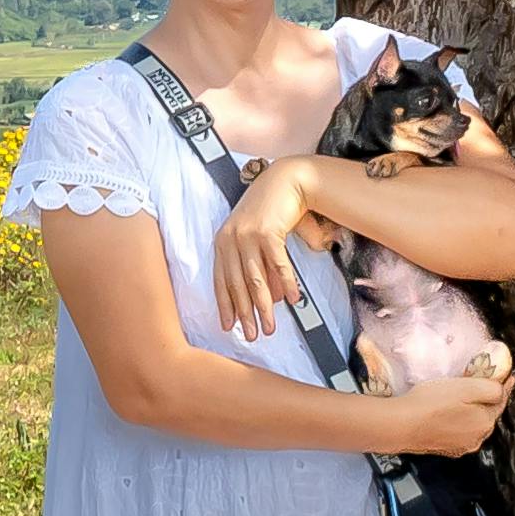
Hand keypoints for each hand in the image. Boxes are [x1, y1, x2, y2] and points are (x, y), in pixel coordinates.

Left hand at [211, 163, 323, 337]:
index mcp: (223, 241)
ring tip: (270, 327)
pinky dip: (286, 283)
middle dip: (245, 314)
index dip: (225, 305)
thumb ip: (259, 265)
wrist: (286, 180)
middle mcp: (231, 239)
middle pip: (237, 285)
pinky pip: (277, 264)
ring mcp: (248, 235)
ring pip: (256, 279)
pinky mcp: (267, 231)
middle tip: (252, 336)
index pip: (221, 280)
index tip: (229, 327)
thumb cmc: (271, 209)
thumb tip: (273, 297)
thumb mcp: (257, 237)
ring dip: (264, 307)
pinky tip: (293, 300)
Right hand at [378, 354, 514, 458]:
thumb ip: (491, 388)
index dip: (504, 387)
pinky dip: (459, 421)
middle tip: (483, 383)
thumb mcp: (467, 387)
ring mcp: (460, 446)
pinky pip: (458, 432)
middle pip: (488, 414)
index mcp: (485, 422)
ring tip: (465, 397)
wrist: (401, 425)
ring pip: (473, 424)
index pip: (501, 401)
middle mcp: (476, 439)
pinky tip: (449, 413)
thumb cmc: (431, 403)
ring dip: (473, 412)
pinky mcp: (444, 448)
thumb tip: (502, 389)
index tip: (508, 377)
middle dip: (488, 400)